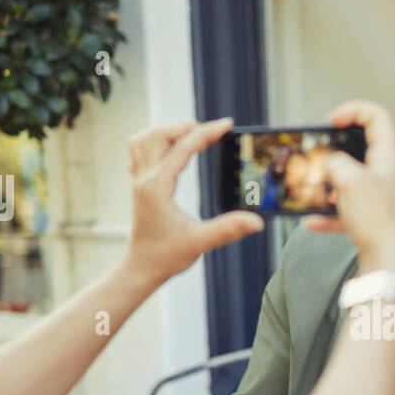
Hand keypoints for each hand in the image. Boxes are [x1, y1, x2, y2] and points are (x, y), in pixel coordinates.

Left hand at [122, 117, 263, 285]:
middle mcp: (145, 179)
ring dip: (168, 130)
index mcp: (158, 186)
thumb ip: (228, 230)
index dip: (208, 133)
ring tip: (191, 133)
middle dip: (187, 127)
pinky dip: (152, 142)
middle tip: (213, 130)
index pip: (183, 147)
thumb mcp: (199, 243)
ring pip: (145, 138)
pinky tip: (167, 148)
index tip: (227, 125)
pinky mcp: (139, 186)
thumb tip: (256, 222)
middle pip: (160, 134)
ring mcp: (139, 181)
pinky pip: (137, 151)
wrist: (141, 268)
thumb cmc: (166, 256)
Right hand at [303, 100, 394, 274]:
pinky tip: (311, 222)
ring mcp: (383, 198)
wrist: (389, 263)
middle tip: (320, 158)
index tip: (331, 121)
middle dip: (337, 153)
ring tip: (317, 192)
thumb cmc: (377, 219)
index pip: (377, 117)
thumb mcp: (349, 180)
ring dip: (332, 185)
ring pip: (354, 182)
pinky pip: (349, 211)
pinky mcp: (376, 221)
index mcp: (390, 157)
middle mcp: (390, 175)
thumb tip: (330, 167)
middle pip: (363, 150)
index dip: (353, 111)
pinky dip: (331, 215)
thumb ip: (334, 163)